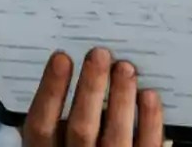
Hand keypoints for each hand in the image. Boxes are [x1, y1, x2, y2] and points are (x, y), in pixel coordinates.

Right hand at [22, 47, 163, 146]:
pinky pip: (146, 146)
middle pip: (81, 128)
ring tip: (125, 68)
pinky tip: (148, 95)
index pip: (41, 126)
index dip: (50, 90)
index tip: (61, 58)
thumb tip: (74, 77)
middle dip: (90, 88)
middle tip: (99, 54)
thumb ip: (59, 125)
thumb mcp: (57, 142)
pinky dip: (149, 121)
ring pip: (115, 137)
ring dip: (121, 98)